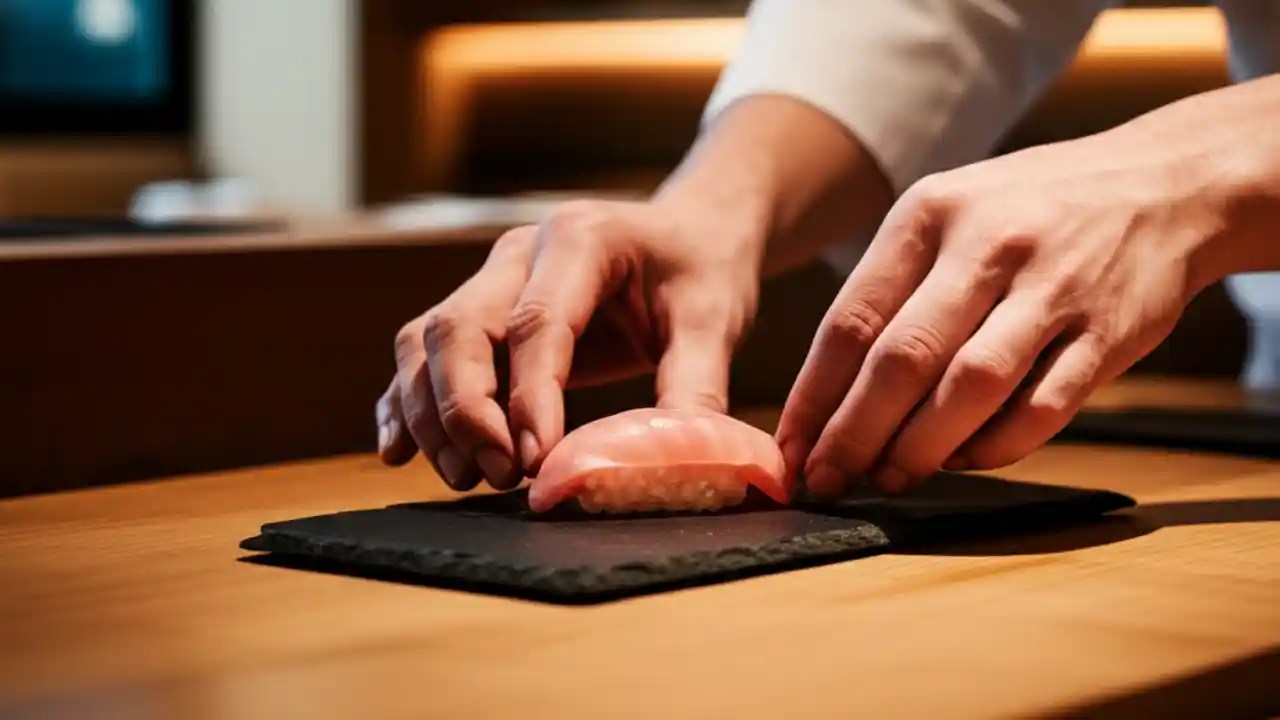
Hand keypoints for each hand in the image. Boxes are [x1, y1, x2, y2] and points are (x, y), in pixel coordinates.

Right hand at [376, 198, 763, 490]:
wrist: (689, 236)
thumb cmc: (701, 273)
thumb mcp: (713, 324)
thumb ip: (693, 390)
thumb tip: (674, 465)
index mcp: (580, 239)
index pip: (536, 323)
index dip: (528, 397)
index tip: (536, 463)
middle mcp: (519, 252)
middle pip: (458, 328)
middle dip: (465, 411)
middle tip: (500, 477)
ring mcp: (490, 279)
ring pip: (427, 342)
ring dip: (432, 415)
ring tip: (466, 478)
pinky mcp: (479, 311)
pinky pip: (422, 354)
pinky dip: (406, 403)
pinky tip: (400, 453)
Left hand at [777, 127, 1229, 497]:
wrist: (1166, 184)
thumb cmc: (1030, 210)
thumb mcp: (949, 214)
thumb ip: (893, 291)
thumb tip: (829, 396)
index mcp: (931, 212)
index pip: (852, 319)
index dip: (814, 395)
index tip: (791, 445)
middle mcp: (989, 245)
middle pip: (903, 359)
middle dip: (854, 433)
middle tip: (827, 478)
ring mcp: (1054, 288)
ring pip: (970, 388)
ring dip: (920, 447)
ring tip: (888, 478)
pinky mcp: (1110, 332)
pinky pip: (1042, 408)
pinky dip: (995, 447)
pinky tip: (963, 461)